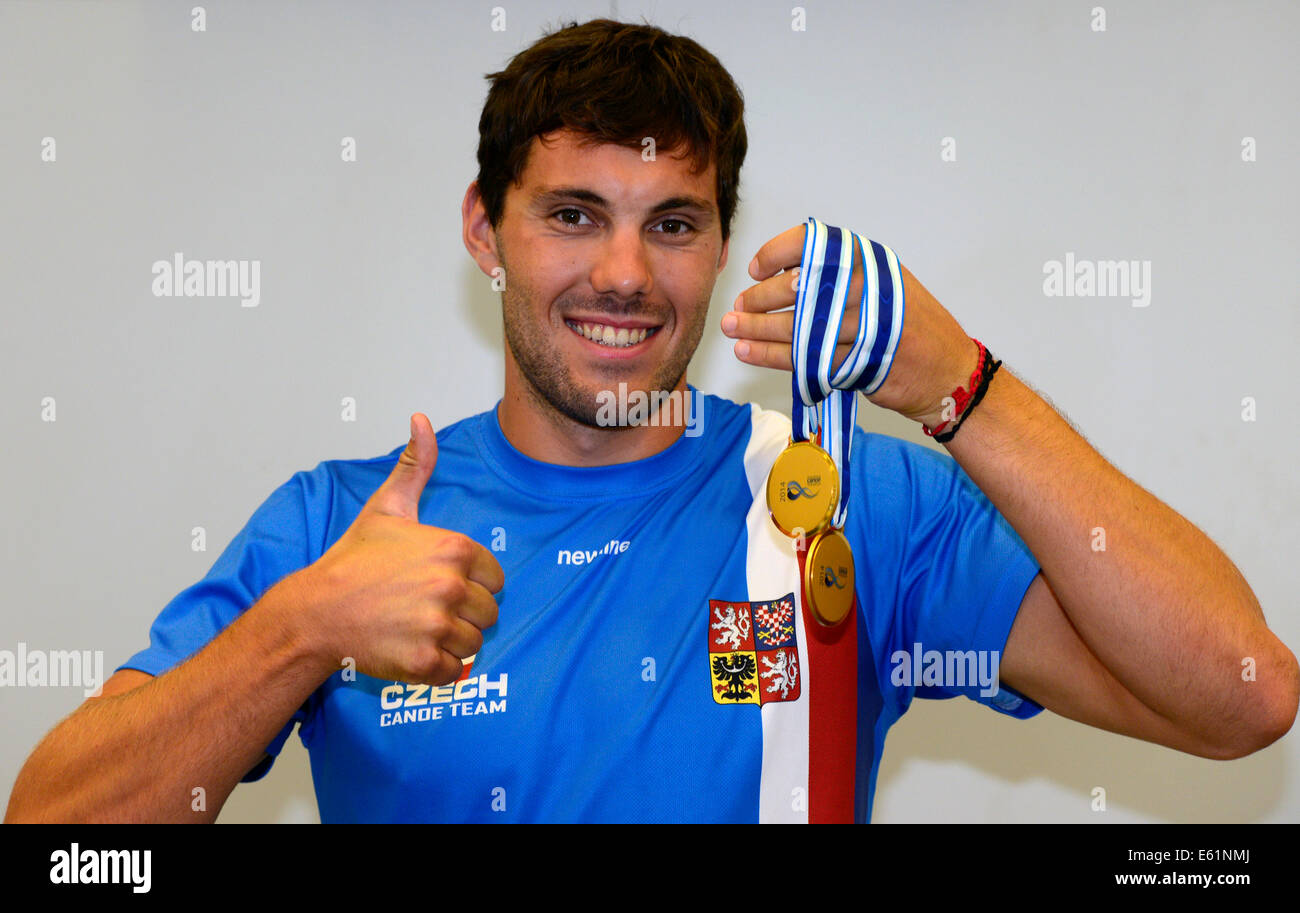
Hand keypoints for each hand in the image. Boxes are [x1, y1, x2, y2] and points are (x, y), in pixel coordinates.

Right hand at [297, 414, 504, 684]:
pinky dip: (436, 669)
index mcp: (454, 549)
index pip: (495, 579)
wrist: (314, 612)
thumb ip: (415, 465)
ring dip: (450, 643)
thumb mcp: (387, 508)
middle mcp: (451, 586)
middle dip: (462, 615)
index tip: (437, 584)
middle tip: (423, 609)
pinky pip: (453, 673)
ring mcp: (437, 625)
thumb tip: (422, 421)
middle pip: (489, 613)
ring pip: (474, 644)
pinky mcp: (423, 661)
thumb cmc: (351, 562)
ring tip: (415, 628)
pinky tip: (410, 650)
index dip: (470, 584)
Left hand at [720, 223, 977, 427]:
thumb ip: (840, 276)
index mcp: (871, 262)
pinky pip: (803, 359)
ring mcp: (866, 328)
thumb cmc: (911, 327)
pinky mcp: (859, 365)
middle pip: (800, 288)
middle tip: (738, 306)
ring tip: (732, 328)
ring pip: (797, 326)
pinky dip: (770, 356)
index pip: (814, 244)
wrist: (950, 371)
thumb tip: (782, 274)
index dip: (777, 253)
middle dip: (760, 298)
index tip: (756, 270)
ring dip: (757, 328)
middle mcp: (868, 289)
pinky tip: (748, 352)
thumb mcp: (884, 285)